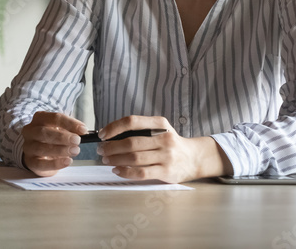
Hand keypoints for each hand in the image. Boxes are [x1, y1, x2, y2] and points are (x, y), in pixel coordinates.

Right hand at [21, 111, 86, 176]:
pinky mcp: (30, 162)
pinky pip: (41, 164)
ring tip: (74, 151)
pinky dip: (55, 164)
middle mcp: (30, 131)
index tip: (83, 130)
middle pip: (44, 132)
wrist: (40, 154)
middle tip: (77, 141)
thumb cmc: (52, 139)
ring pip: (41, 148)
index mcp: (39, 118)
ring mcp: (28, 147)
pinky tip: (67, 161)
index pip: (54, 118)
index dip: (70, 123)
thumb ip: (71, 130)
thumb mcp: (61, 130)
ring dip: (60, 150)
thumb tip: (83, 131)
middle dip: (62, 137)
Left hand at [96, 115, 231, 182]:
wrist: (194, 158)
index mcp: (160, 123)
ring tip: (106, 159)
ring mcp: (166, 156)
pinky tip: (117, 170)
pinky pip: (141, 173)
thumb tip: (111, 134)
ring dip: (115, 159)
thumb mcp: (161, 129)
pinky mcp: (166, 172)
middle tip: (100, 149)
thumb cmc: (171, 143)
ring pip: (134, 158)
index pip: (132, 121)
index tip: (102, 134)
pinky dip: (126, 172)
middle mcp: (164, 138)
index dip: (114, 127)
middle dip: (111, 146)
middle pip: (131, 142)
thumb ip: (141, 130)